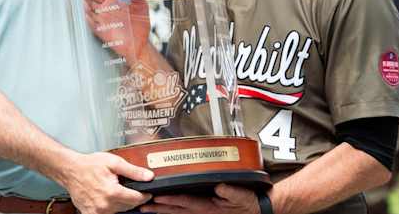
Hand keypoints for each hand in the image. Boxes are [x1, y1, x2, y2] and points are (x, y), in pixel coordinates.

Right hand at [62, 151, 153, 213]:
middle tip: (131, 189)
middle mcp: (104, 205)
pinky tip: (108, 198)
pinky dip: (111, 208)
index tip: (147, 193)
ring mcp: (97, 212)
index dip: (144, 196)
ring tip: (117, 191)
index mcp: (112, 192)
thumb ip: (133, 171)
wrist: (71, 170)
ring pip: (119, 211)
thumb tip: (148, 176)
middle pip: (128, 206)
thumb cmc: (90, 165)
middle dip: (133, 199)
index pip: (136, 199)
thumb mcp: (114, 163)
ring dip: (122, 203)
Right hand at [83, 0, 150, 60]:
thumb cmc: (140, 24)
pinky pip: (92, 25)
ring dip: (85, 7)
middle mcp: (106, 10)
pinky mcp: (102, 31)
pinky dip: (89, 21)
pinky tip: (88, 16)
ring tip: (86, 3)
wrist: (140, 43)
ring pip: (89, 12)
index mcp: (113, 2)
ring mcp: (103, 21)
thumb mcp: (140, 3)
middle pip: (91, 0)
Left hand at [142, 183, 260, 213]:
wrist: (255, 210)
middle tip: (143, 206)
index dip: (172, 200)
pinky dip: (172, 212)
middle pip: (177, 210)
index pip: (187, 202)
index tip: (158, 197)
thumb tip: (220, 186)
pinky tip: (164, 210)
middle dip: (159, 208)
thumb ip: (231, 192)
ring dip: (162, 211)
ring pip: (178, 213)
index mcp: (210, 208)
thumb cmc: (248, 203)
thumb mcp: (242, 196)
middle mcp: (203, 212)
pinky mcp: (204, 212)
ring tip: (147, 209)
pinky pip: (184, 213)